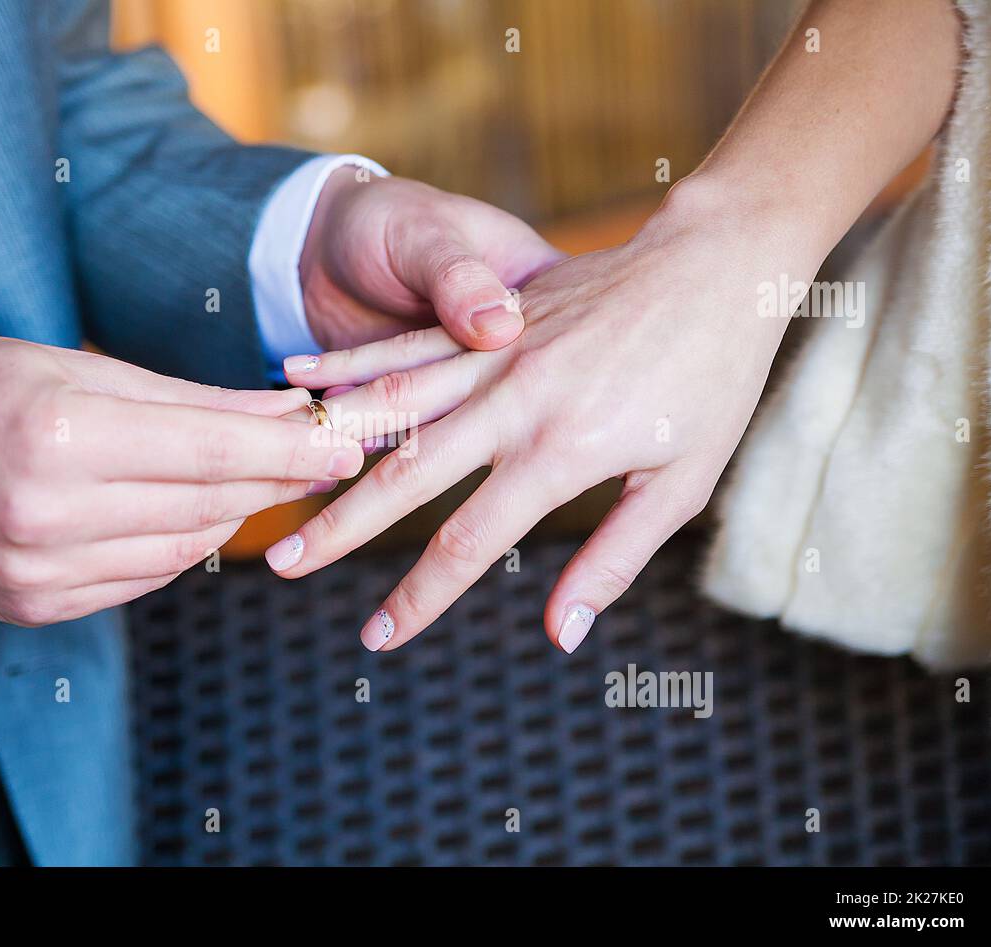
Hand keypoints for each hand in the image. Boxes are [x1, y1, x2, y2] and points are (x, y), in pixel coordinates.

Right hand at [0, 337, 361, 626]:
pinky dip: (182, 545)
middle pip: (206, 504)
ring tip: (262, 477)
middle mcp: (49, 514)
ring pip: (184, 548)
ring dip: (234, 512)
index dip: (289, 449)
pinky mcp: (39, 608)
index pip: (209, 450)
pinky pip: (143, 579)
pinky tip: (197, 512)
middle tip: (322, 457)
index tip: (346, 444)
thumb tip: (283, 411)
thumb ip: (185, 398)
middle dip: (276, 479)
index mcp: (58, 435)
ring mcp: (41, 573)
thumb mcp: (74, 367)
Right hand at [272, 181, 809, 652]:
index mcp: (561, 451)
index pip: (469, 542)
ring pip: (390, 406)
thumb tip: (561, 635)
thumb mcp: (680, 484)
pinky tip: (295, 375)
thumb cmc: (711, 382)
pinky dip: (348, 362)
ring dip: (328, 448)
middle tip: (282, 564)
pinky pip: (404, 343)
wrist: (718, 265)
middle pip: (406, 476)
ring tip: (273, 477)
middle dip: (339, 528)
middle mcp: (514, 403)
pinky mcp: (486, 319)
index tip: (378, 637)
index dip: (419, 598)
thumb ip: (613, 560)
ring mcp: (493, 355)